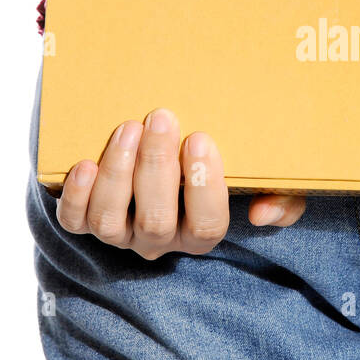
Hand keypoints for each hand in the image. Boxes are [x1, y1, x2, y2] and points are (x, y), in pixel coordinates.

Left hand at [55, 108, 305, 257]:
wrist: (172, 154)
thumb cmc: (218, 167)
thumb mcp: (266, 183)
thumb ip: (284, 199)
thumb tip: (262, 214)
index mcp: (201, 234)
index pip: (207, 225)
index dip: (203, 187)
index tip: (200, 138)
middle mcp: (160, 241)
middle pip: (156, 221)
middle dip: (157, 167)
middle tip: (161, 118)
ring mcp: (121, 234)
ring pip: (111, 222)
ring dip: (118, 174)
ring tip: (128, 128)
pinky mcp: (86, 220)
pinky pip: (74, 220)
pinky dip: (75, 195)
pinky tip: (85, 163)